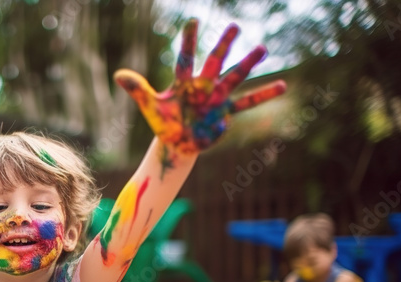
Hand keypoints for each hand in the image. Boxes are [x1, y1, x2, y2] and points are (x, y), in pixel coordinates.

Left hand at [115, 19, 286, 154]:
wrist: (177, 143)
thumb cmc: (164, 122)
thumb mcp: (150, 107)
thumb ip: (138, 89)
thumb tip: (118, 74)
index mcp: (183, 83)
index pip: (185, 58)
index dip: (188, 41)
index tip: (193, 20)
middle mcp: (202, 86)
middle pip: (214, 62)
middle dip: (223, 45)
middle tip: (234, 25)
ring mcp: (216, 99)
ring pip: (234, 78)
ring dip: (247, 64)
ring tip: (262, 48)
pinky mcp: (226, 114)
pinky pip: (247, 103)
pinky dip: (263, 96)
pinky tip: (282, 86)